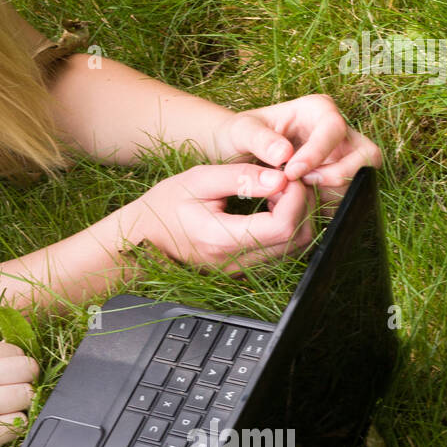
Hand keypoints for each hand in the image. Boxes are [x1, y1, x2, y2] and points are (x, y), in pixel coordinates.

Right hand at [0, 343, 37, 446]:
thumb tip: (14, 362)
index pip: (15, 352)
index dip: (17, 368)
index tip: (10, 380)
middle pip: (27, 372)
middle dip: (23, 386)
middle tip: (8, 401)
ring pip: (27, 400)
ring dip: (17, 410)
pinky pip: (17, 429)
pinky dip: (9, 433)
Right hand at [123, 163, 314, 273]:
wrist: (144, 235)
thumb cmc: (167, 204)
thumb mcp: (200, 179)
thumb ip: (241, 177)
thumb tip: (281, 178)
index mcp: (222, 238)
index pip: (282, 226)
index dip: (295, 197)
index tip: (286, 175)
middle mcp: (235, 262)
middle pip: (296, 240)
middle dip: (302, 205)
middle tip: (286, 181)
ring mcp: (240, 271)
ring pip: (295, 250)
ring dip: (297, 218)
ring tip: (278, 193)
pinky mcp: (244, 270)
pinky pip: (282, 254)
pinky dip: (288, 230)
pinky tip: (272, 209)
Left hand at [213, 94, 382, 207]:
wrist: (238, 152)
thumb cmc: (240, 134)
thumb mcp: (241, 131)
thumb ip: (259, 139)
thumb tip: (284, 155)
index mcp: (318, 110)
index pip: (334, 129)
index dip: (317, 153)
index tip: (291, 172)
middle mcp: (337, 132)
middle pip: (366, 156)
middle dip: (339, 176)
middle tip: (303, 187)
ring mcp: (342, 157)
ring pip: (361, 179)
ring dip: (332, 194)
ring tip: (297, 197)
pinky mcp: (338, 180)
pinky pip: (347, 197)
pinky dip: (327, 206)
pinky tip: (300, 207)